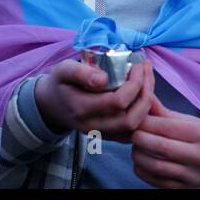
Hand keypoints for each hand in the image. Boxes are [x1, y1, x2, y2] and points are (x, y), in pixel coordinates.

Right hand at [34, 58, 154, 142]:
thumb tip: (103, 78)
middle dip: (145, 94)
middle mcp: (94, 126)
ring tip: (148, 79)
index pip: (117, 102)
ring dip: (147, 103)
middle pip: (131, 119)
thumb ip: (80, 72)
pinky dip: (143, 113)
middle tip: (146, 71)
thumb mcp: (63, 70)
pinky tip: (144, 92)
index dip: (134, 83)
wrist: (52, 105)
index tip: (137, 64)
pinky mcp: (109, 135)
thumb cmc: (60, 83)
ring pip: (135, 127)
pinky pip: (133, 131)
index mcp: (82, 109)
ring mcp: (102, 134)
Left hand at [131, 96, 199, 187]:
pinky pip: (156, 181)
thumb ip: (168, 114)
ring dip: (138, 155)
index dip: (145, 121)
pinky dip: (142, 171)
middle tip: (131, 132)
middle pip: (159, 146)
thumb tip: (145, 97)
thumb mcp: (196, 123)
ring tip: (135, 147)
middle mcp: (198, 156)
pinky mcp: (184, 190)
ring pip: (155, 166)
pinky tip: (140, 162)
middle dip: (139, 137)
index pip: (166, 126)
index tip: (135, 117)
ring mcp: (191, 176)